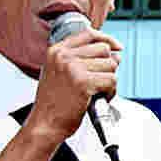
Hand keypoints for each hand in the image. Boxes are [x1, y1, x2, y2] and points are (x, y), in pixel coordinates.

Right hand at [27, 26, 119, 140]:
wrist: (43, 126)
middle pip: (104, 49)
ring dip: (109, 80)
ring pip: (111, 65)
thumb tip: (115, 52)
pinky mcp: (83, 82)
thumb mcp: (59, 72)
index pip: (89, 34)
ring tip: (97, 91)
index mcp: (56, 51)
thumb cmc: (54, 103)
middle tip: (100, 81)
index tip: (117, 47)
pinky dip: (111, 91)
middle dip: (108, 66)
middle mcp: (63, 56)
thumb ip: (80, 58)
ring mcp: (73, 68)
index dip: (107, 39)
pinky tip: (100, 98)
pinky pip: (111, 80)